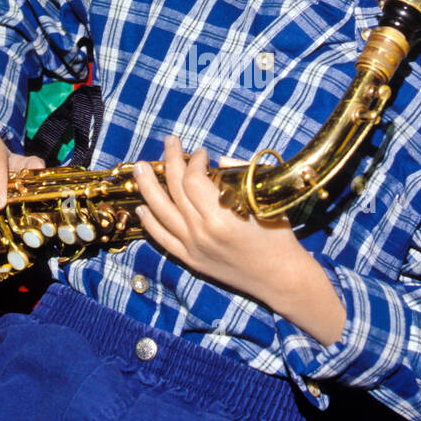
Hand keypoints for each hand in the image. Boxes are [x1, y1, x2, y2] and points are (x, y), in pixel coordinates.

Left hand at [130, 135, 308, 303]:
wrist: (279, 277)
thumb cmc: (278, 236)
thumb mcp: (264, 200)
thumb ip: (241, 175)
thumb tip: (219, 161)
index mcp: (222, 217)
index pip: (193, 179)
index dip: (194, 160)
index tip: (201, 152)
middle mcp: (202, 232)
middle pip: (175, 190)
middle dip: (171, 161)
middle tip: (169, 142)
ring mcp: (193, 248)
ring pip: (161, 212)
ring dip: (148, 187)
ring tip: (140, 168)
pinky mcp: (191, 260)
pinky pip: (162, 239)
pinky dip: (149, 222)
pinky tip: (142, 207)